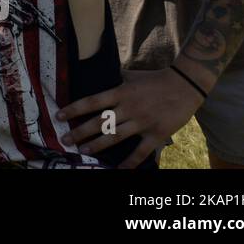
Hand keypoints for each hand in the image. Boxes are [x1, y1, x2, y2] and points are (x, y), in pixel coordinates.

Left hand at [56, 67, 204, 167]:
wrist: (185, 84)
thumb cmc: (155, 79)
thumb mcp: (131, 75)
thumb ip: (115, 79)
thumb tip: (97, 73)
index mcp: (120, 92)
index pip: (91, 102)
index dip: (74, 110)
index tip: (58, 116)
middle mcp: (129, 108)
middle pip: (99, 122)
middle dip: (80, 132)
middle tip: (65, 140)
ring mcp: (142, 122)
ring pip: (115, 137)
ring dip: (98, 145)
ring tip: (83, 152)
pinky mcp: (157, 134)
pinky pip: (141, 151)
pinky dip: (130, 162)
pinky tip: (119, 170)